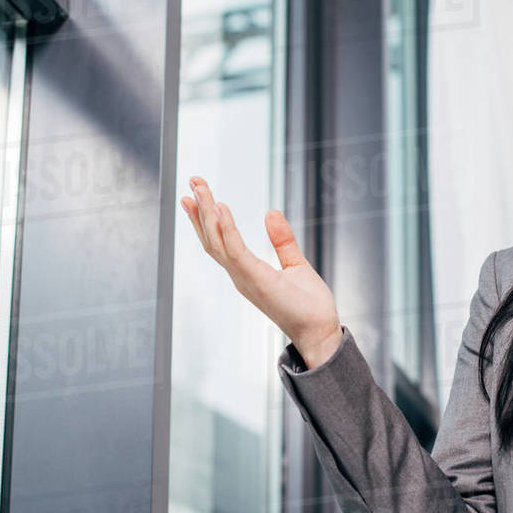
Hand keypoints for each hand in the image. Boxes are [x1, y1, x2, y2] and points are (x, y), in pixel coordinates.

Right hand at [180, 176, 342, 366]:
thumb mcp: (295, 265)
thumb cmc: (309, 306)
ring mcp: (245, 278)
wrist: (319, 331)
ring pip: (217, 241)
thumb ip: (282, 240)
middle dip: (199, 210)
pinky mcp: (256, 279)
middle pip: (211, 239)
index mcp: (246, 272)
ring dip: (207, 213)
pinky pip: (235, 250)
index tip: (197, 195)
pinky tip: (221, 207)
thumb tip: (271, 212)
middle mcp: (239, 275)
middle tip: (193, 180)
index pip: (219, 242)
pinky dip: (227, 228)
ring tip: (200, 187)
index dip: (206, 219)